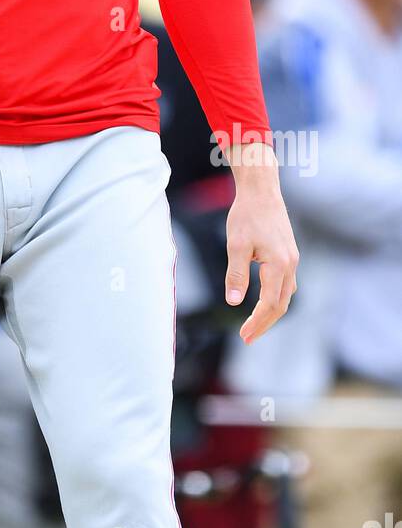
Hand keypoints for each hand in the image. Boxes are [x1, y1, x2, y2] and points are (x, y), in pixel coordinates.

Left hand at [224, 141, 298, 344]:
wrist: (261, 190)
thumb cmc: (246, 214)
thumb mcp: (236, 244)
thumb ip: (236, 274)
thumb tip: (234, 302)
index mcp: (279, 264)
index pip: (270, 304)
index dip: (257, 322)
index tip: (244, 336)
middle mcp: (291, 264)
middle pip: (281, 304)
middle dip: (265, 323)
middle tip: (247, 338)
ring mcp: (292, 259)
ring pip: (285, 295)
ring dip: (271, 312)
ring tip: (255, 325)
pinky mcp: (289, 253)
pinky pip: (286, 283)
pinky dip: (276, 297)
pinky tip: (265, 302)